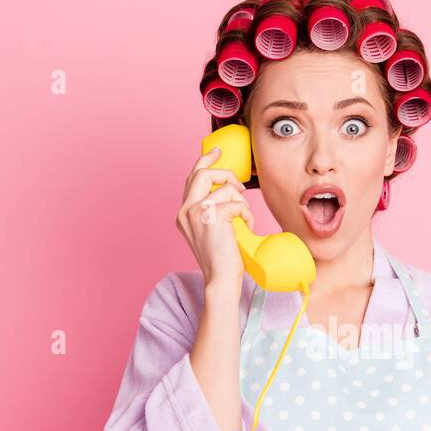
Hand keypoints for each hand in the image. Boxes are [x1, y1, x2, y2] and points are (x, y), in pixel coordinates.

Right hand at [175, 145, 253, 293]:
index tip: (216, 152)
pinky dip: (247, 214)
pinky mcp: (211, 217)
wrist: (220, 278)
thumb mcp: (211, 230)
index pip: (191, 178)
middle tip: (241, 183)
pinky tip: (247, 228)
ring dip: (242, 202)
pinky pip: (237, 203)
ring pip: (225, 189)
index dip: (204, 162)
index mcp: (183, 213)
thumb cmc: (221, 258)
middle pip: (203, 173)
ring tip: (244, 220)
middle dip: (225, 173)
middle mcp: (185, 211)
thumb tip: (228, 187)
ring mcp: (196, 213)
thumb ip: (212, 209)